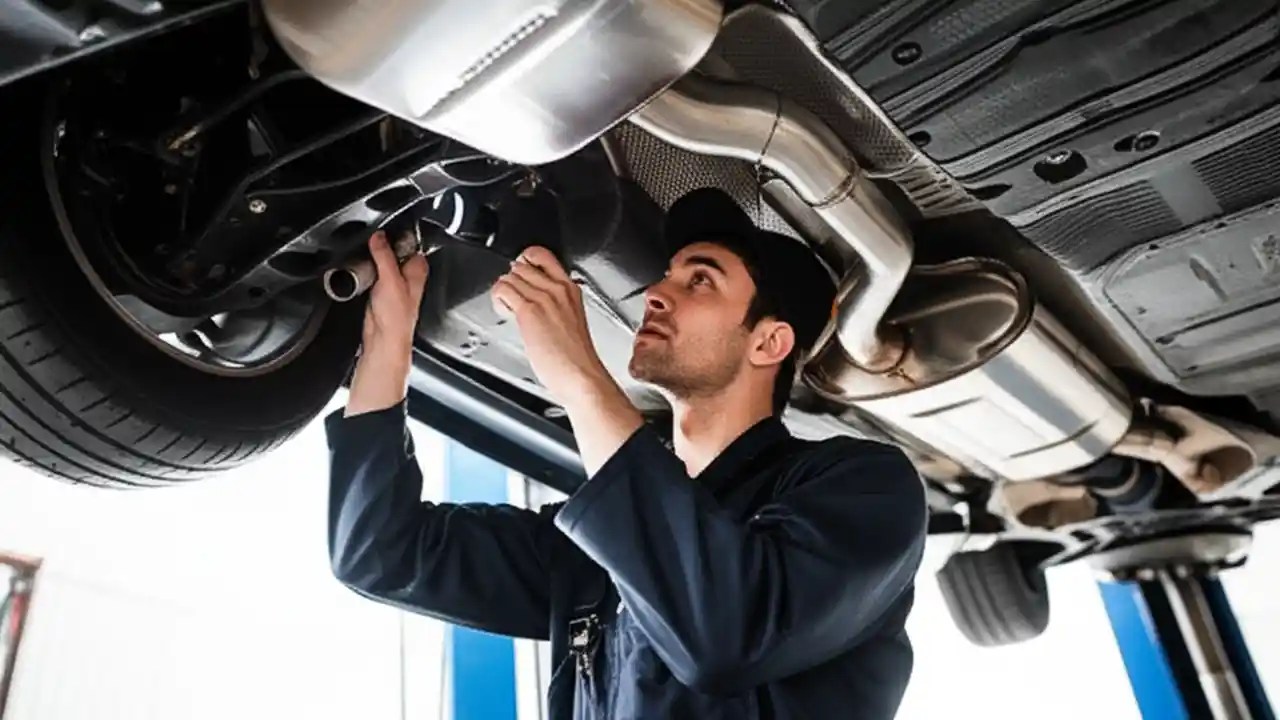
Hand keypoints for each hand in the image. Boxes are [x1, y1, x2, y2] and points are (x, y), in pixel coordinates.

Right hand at [345, 231, 428, 416]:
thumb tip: (379, 237)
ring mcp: (392, 283)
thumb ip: (384, 256)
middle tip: (370, 240)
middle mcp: (407, 276)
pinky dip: (365, 270)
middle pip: (394, 251)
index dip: (398, 233)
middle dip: (382, 245)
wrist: (383, 340)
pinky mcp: (378, 291)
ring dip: (372, 258)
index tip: (384, 227)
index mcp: (418, 270)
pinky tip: (360, 271)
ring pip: (381, 262)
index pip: (410, 243)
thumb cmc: (396, 318)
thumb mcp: (390, 280)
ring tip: (364, 255)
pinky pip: (371, 273)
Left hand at [490, 247, 611, 405]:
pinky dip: (499, 299)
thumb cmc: (577, 358)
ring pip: (510, 276)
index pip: (542, 255)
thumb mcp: (572, 320)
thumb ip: (556, 305)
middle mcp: (558, 289)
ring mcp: (544, 298)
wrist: (581, 376)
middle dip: (513, 281)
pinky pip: (503, 290)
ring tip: (510, 309)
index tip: (520, 277)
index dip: (525, 261)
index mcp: (571, 289)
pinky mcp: (529, 311)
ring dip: (504, 291)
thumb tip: (534, 300)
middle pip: (522, 265)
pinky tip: (507, 314)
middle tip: (514, 301)